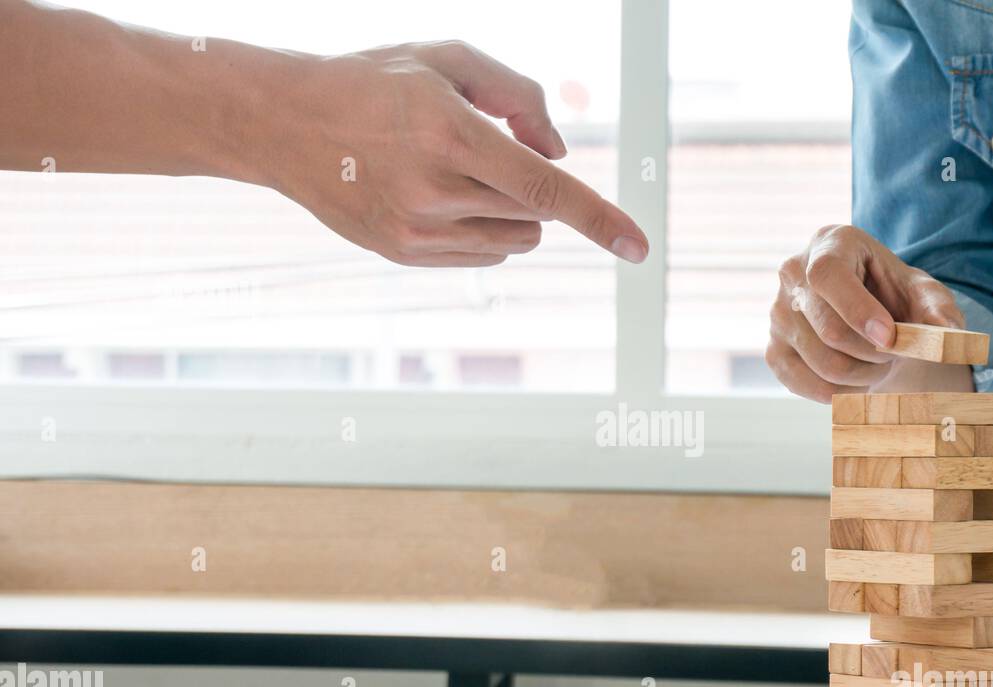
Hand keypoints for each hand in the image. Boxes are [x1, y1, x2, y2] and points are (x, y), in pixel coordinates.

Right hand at [261, 40, 647, 266]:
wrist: (285, 124)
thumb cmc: (374, 81)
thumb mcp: (445, 58)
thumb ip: (517, 94)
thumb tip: (558, 152)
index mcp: (450, 133)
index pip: (545, 187)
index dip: (599, 217)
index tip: (639, 247)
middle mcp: (434, 190)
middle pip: (537, 213)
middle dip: (533, 187)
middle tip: (483, 151)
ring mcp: (417, 231)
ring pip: (516, 238)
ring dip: (511, 210)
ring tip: (455, 172)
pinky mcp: (405, 255)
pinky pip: (483, 254)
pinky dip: (482, 228)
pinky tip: (436, 196)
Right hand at [766, 224, 968, 401]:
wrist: (864, 309)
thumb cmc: (893, 294)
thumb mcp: (922, 292)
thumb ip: (940, 309)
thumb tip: (947, 334)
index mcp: (828, 244)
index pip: (828, 278)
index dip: (859, 311)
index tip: (891, 338)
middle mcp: (792, 275)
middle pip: (829, 330)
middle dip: (875, 353)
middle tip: (897, 353)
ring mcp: (777, 315)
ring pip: (824, 363)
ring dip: (865, 375)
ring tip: (880, 364)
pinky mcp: (773, 350)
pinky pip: (807, 386)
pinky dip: (842, 392)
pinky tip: (858, 379)